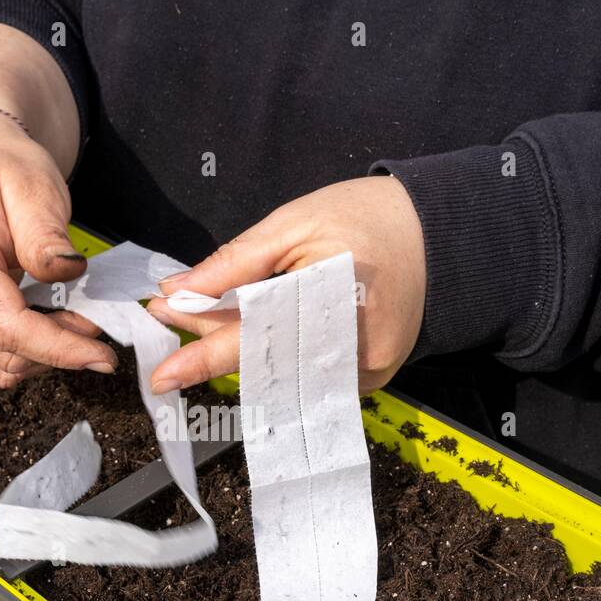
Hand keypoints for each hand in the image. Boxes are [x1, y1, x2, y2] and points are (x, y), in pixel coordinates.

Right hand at [0, 113, 117, 387]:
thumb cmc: (0, 169)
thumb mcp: (34, 187)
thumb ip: (46, 236)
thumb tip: (68, 275)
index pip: (5, 327)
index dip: (58, 349)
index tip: (103, 357)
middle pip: (1, 353)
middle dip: (58, 351)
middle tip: (97, 324)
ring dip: (43, 356)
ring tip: (75, 323)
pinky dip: (23, 355)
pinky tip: (48, 328)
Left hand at [145, 176, 426, 394]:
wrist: (437, 237)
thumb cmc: (362, 219)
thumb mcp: (293, 223)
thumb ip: (234, 262)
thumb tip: (177, 293)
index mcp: (336, 288)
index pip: (257, 333)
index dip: (206, 354)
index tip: (163, 375)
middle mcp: (356, 340)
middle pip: (266, 364)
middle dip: (211, 349)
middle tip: (170, 329)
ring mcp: (368, 367)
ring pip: (285, 379)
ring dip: (240, 358)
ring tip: (205, 329)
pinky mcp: (372, 379)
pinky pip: (310, 380)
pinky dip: (276, 365)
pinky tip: (254, 340)